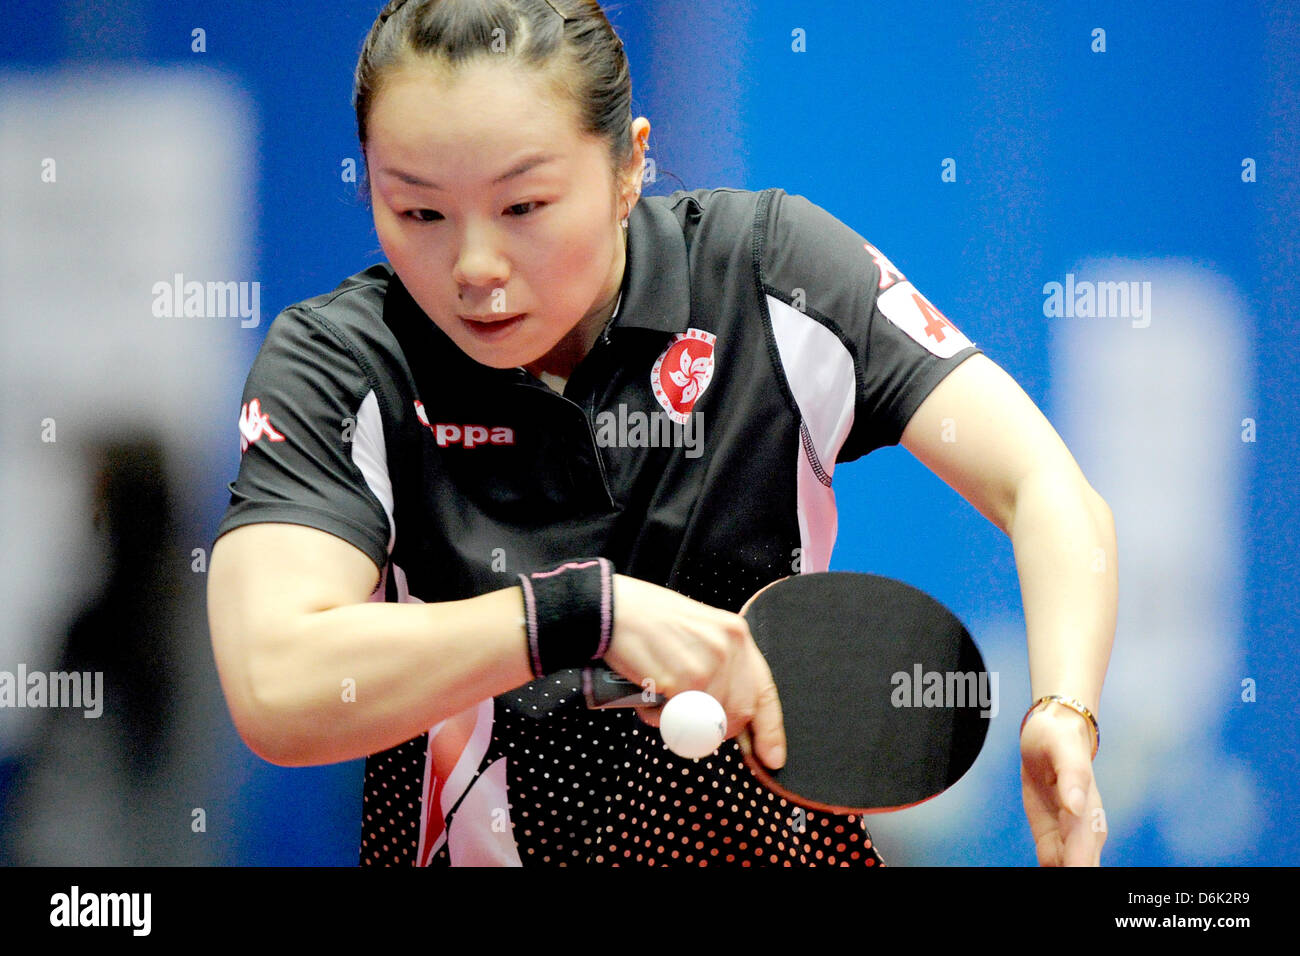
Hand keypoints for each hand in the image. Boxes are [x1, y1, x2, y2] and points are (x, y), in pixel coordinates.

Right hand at [601, 574, 785, 769]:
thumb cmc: (648, 622)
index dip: (770, 730)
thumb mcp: (699, 633)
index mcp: (736, 634)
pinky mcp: (685, 680)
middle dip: (716, 729)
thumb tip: (730, 714)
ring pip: (708, 721)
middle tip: (688, 723)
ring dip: (680, 721)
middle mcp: (729, 648)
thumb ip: (719, 668)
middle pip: (739, 713)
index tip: (772, 758)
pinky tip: (647, 694)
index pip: (764, 690)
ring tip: (658, 696)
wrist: (612, 608)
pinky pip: (679, 720)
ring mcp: (709, 664)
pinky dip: (658, 717)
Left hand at [1020, 705, 1105, 865]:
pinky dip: (1053, 871)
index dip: (1079, 869)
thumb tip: (1077, 807)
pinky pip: (1053, 864)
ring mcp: (1070, 837)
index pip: (1083, 852)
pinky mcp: (1053, 838)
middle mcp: (1084, 830)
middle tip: (1059, 880)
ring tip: (1053, 878)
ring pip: (1068, 869)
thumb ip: (1073, 775)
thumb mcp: (1061, 746)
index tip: (1074, 876)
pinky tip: (1048, 872)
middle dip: (1075, 876)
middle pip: (1082, 868)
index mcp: (1087, 813)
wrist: (1051, 734)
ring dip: (1064, 873)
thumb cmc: (1058, 737)